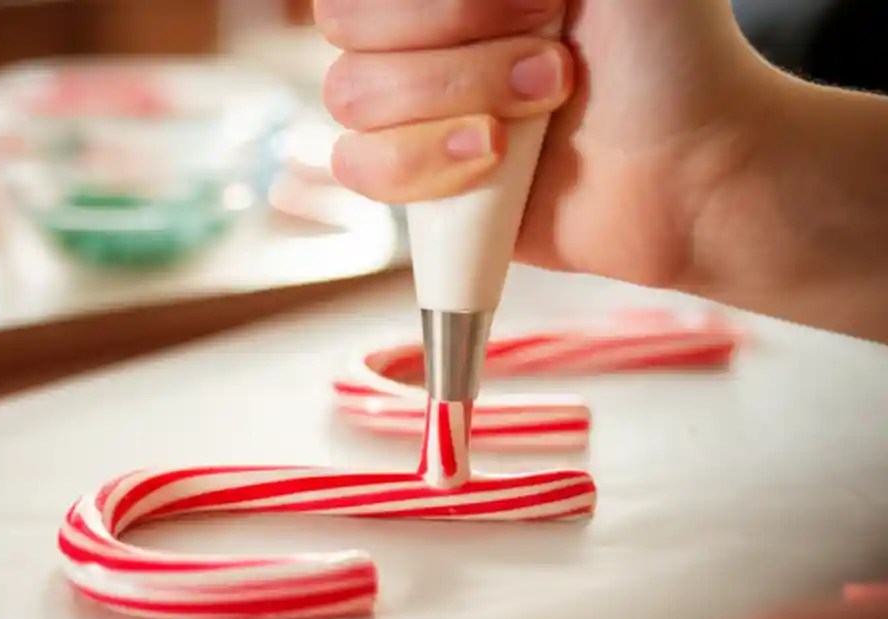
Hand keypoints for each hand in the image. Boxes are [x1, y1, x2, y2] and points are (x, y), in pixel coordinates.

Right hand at [317, 0, 765, 288]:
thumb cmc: (666, 48)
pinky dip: (427, 164)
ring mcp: (414, 103)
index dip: (438, 1)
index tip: (538, 2)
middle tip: (554, 64)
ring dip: (454, 101)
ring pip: (351, 93)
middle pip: (346, 22)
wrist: (694, 164)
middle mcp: (425, 29)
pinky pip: (358, 164)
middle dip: (458, 48)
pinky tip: (493, 163)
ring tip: (540, 114)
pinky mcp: (417, 179)